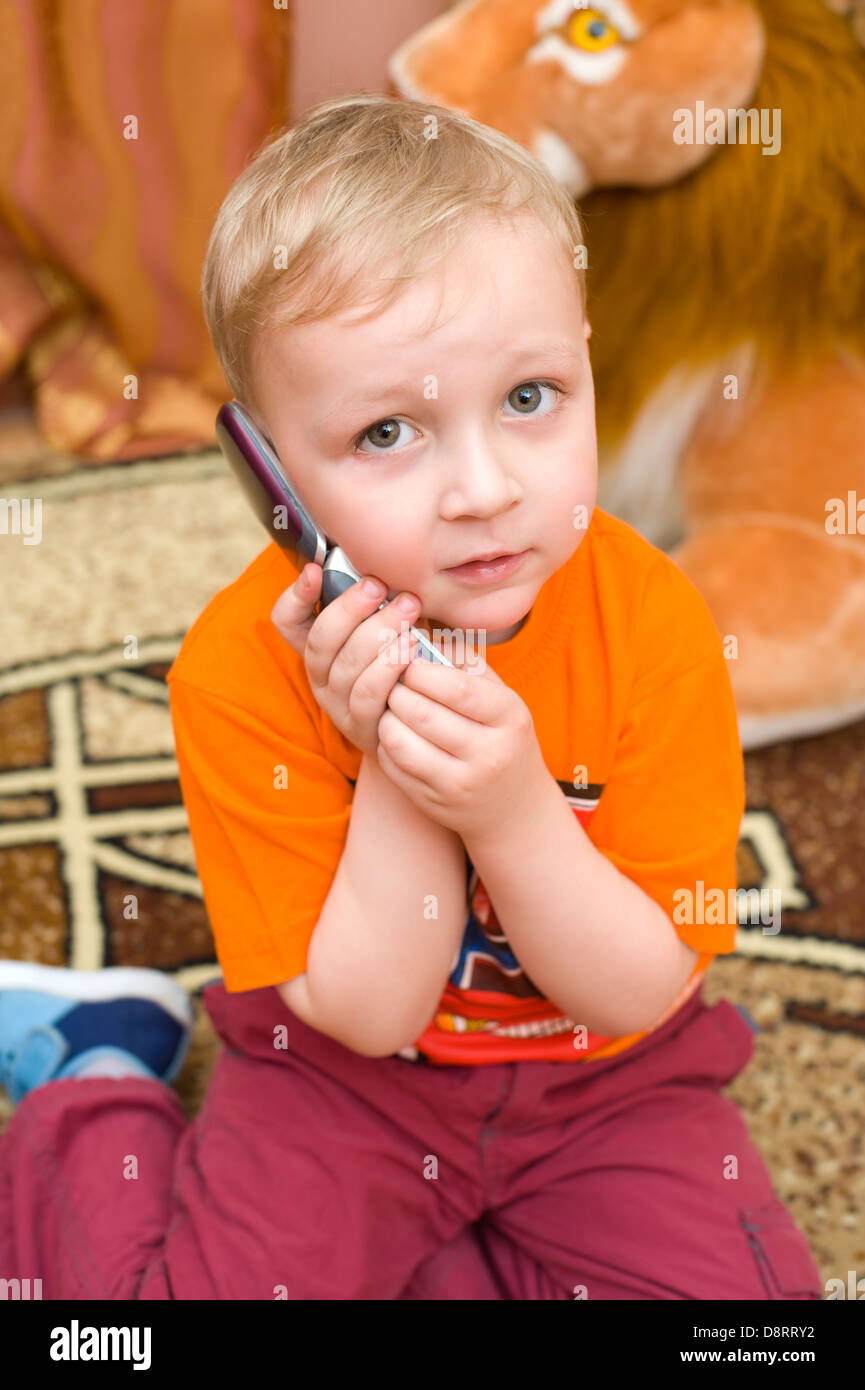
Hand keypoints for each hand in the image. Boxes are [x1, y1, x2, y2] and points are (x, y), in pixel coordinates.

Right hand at [270, 563, 421, 755]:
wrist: (417, 727)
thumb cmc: (404, 667)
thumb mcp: (389, 630)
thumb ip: (378, 604)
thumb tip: (382, 568)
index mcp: (318, 649)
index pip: (287, 621)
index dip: (296, 596)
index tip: (316, 570)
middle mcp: (321, 676)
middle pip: (320, 640)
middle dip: (350, 608)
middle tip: (379, 586)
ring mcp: (338, 704)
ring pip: (347, 666)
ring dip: (378, 634)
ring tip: (407, 611)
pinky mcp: (362, 726)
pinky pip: (368, 696)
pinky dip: (389, 669)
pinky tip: (411, 649)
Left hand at [377, 652, 548, 839]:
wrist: (514, 808)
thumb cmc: (502, 737)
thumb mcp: (501, 698)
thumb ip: (467, 664)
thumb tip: (420, 639)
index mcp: (510, 718)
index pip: (456, 688)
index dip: (422, 671)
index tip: (409, 663)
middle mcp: (489, 754)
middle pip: (421, 712)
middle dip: (397, 690)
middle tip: (393, 682)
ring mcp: (459, 784)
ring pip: (399, 740)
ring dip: (385, 716)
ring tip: (392, 706)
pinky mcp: (433, 803)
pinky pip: (392, 765)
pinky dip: (385, 743)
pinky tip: (395, 733)